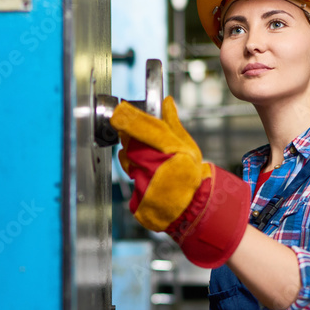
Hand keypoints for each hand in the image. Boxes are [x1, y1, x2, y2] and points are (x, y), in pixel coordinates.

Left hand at [110, 97, 250, 268]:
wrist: (190, 207)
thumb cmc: (189, 174)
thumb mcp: (186, 145)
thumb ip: (172, 123)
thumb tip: (166, 101)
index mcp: (169, 149)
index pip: (142, 127)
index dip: (127, 117)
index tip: (119, 111)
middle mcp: (153, 165)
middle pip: (130, 142)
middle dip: (130, 138)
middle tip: (142, 141)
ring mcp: (142, 181)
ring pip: (126, 158)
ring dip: (131, 155)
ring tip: (149, 161)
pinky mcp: (135, 193)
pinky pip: (129, 174)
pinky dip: (134, 171)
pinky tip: (147, 175)